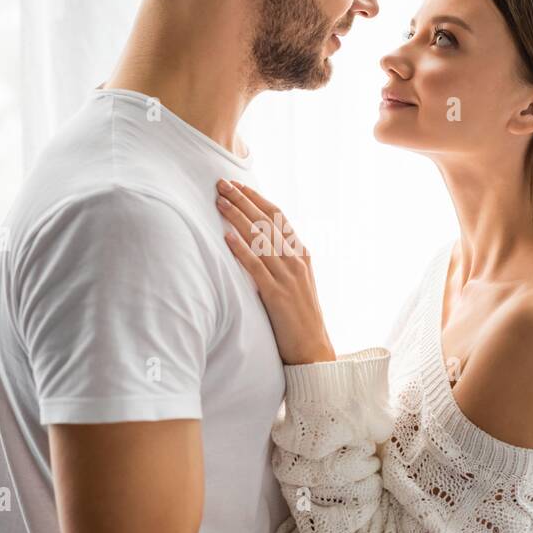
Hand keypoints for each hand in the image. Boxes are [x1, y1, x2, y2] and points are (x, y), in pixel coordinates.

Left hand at [215, 179, 335, 365]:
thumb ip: (281, 260)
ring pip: (261, 239)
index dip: (258, 199)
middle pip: (267, 222)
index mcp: (302, 254)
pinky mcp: (277, 295)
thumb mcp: (296, 281)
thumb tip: (258, 242)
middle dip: (243, 200)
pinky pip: (257, 267)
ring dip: (238, 217)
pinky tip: (227, 237)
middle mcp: (296, 260)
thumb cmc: (299, 316)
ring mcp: (288, 277)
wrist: (312, 348)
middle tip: (223, 184)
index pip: (279, 217)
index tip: (240, 185)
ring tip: (220, 202)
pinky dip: (242, 250)